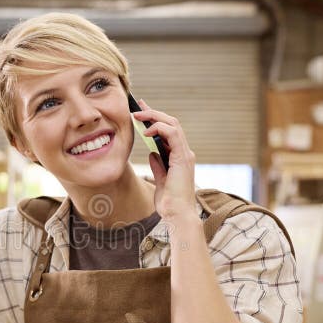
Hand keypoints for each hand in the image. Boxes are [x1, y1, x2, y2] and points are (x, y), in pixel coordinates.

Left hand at [133, 100, 197, 219]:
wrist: (177, 215)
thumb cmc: (169, 202)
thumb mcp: (160, 181)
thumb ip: (158, 166)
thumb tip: (152, 153)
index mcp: (180, 157)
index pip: (168, 131)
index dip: (155, 118)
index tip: (141, 110)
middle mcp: (184, 153)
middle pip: (171, 123)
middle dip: (153, 112)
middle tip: (137, 107)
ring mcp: (185, 154)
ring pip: (173, 124)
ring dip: (154, 117)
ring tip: (138, 116)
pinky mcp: (183, 158)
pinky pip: (173, 134)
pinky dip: (159, 129)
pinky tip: (145, 132)